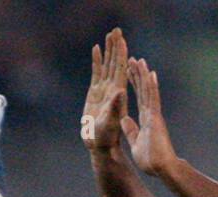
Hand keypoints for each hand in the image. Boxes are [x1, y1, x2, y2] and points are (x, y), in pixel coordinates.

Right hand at [82, 28, 128, 151]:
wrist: (99, 145)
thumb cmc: (106, 138)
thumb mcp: (112, 122)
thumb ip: (116, 107)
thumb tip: (121, 91)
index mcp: (118, 94)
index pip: (121, 70)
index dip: (121, 54)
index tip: (121, 39)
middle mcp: (113, 89)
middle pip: (115, 64)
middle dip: (116, 47)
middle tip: (116, 30)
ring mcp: (104, 90)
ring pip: (107, 66)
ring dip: (108, 50)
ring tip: (108, 34)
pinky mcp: (96, 93)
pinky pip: (97, 73)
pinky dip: (97, 61)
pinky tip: (96, 49)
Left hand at [123, 57, 176, 177]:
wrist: (161, 168)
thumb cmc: (150, 160)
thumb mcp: (135, 143)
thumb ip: (131, 131)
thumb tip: (124, 119)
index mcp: (145, 120)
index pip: (138, 98)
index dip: (133, 84)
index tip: (129, 72)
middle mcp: (150, 114)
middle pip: (142, 90)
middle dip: (137, 74)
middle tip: (132, 59)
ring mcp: (154, 115)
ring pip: (148, 91)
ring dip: (143, 75)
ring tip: (139, 60)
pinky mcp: (156, 118)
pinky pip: (153, 99)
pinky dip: (151, 86)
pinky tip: (150, 73)